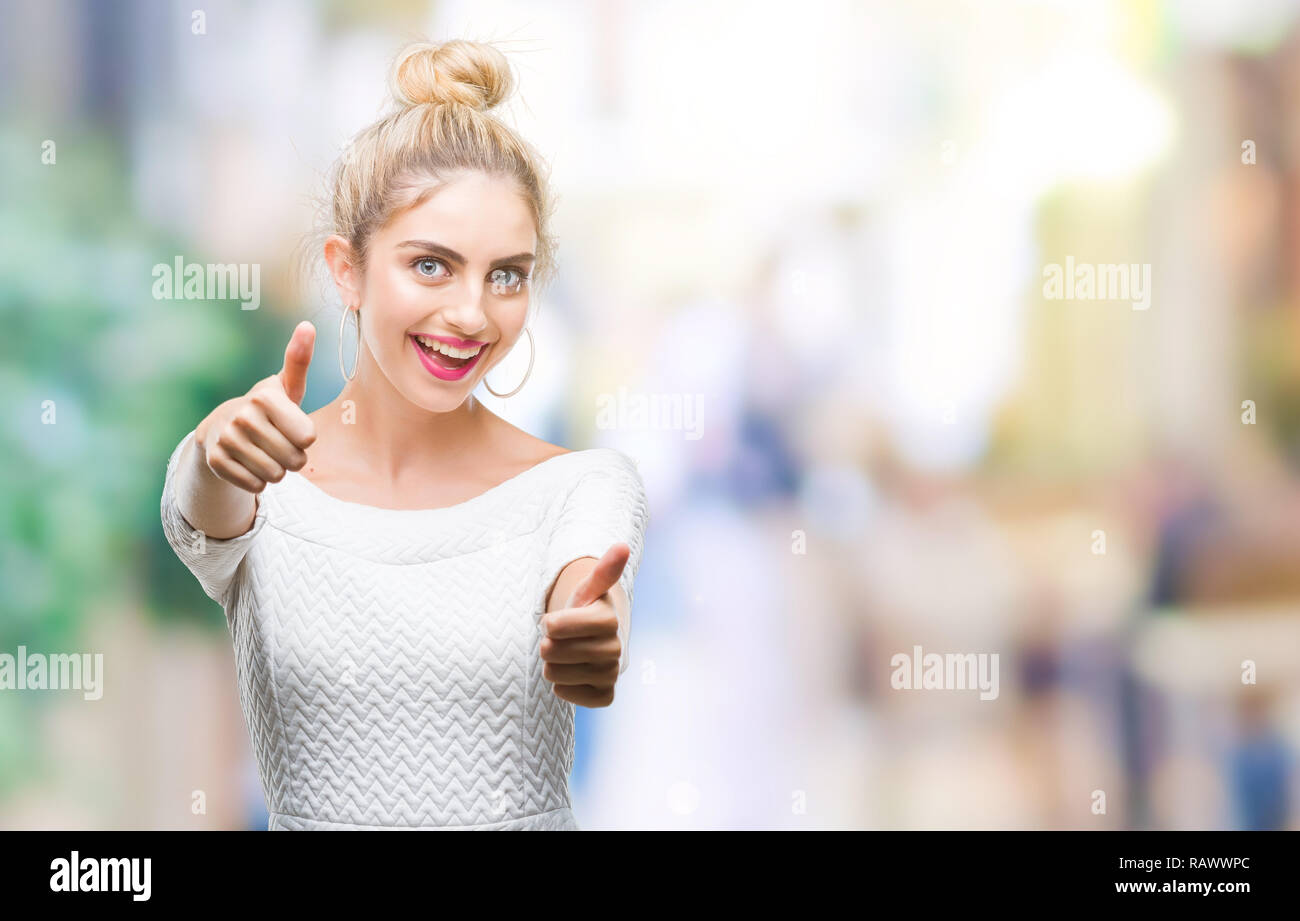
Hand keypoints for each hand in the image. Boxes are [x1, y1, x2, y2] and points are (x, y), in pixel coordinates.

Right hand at [195, 320, 317, 493]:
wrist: (221, 427)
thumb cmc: (267, 408)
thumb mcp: (286, 387)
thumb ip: (299, 360)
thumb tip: (308, 325)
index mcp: (266, 397)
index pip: (308, 439)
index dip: (305, 439)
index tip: (292, 428)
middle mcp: (243, 417)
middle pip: (295, 461)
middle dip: (293, 458)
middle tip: (279, 444)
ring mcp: (226, 439)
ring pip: (275, 477)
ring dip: (277, 472)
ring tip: (265, 454)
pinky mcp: (216, 462)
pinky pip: (255, 487)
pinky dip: (258, 482)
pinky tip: (250, 465)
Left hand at [541, 543, 630, 707]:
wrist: (597, 642)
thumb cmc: (586, 611)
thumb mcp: (587, 589)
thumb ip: (602, 571)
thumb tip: (622, 546)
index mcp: (608, 619)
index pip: (555, 627)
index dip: (549, 624)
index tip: (553, 621)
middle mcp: (615, 649)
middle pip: (552, 652)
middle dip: (547, 645)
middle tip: (558, 640)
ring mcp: (611, 674)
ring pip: (555, 676)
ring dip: (552, 666)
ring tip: (565, 656)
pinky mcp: (605, 696)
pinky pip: (569, 696)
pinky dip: (563, 688)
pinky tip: (572, 675)